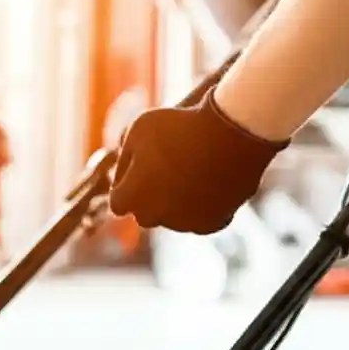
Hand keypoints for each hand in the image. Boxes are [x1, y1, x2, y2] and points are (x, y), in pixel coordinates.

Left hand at [108, 88, 288, 234]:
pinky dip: (203, 206)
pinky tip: (207, 184)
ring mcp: (185, 223)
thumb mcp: (139, 128)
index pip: (118, 201)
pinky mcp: (213, 223)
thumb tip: (123, 172)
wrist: (230, 132)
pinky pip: (201, 219)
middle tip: (162, 171)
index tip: (139, 168)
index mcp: (131, 196)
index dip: (126, 184)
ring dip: (176, 202)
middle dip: (149, 197)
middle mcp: (155, 216)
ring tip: (188, 172)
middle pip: (145, 213)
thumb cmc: (178, 126)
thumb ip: (126, 155)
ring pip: (174, 217)